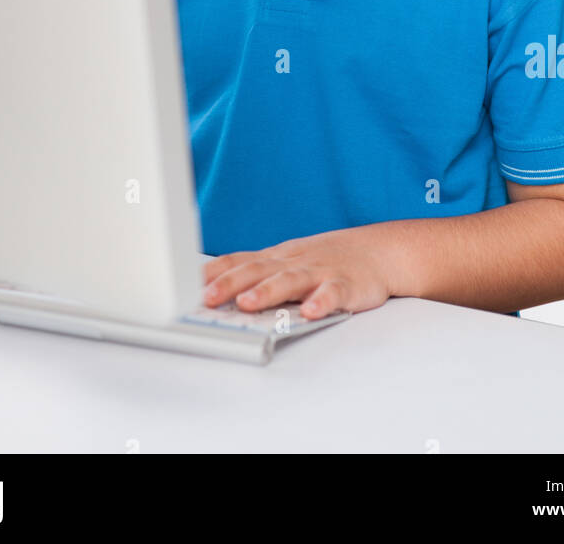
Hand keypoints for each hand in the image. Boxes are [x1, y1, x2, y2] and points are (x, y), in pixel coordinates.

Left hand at [202, 224, 394, 319]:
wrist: (378, 251)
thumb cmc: (325, 260)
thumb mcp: (286, 262)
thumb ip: (255, 275)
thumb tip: (212, 291)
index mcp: (276, 258)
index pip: (238, 261)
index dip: (212, 272)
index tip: (185, 283)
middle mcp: (293, 262)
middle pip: (258, 270)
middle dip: (231, 284)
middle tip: (208, 298)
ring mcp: (319, 272)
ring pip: (290, 280)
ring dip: (268, 291)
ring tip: (248, 303)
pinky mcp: (345, 286)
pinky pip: (332, 294)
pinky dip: (322, 302)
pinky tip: (311, 311)